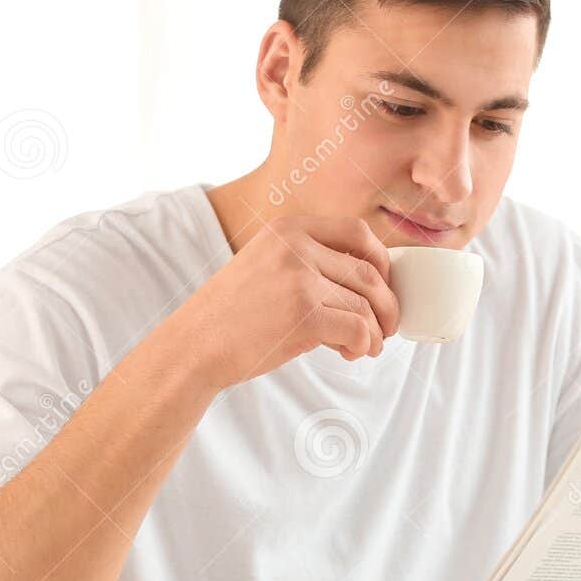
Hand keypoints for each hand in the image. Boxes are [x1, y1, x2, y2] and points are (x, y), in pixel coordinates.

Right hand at [193, 216, 399, 385]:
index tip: (382, 286)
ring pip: (366, 304)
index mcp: (289, 228)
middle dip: (387, 303)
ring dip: (375, 331)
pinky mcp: (304, 314)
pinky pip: (358, 328)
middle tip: (385, 326)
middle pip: (369, 271)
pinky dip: (364, 344)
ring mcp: (300, 279)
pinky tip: (352, 353)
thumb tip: (370, 285)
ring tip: (366, 347)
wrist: (193, 345)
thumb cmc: (232, 314)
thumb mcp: (266, 264)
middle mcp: (296, 246)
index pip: (358, 231)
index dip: (381, 261)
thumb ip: (309, 263)